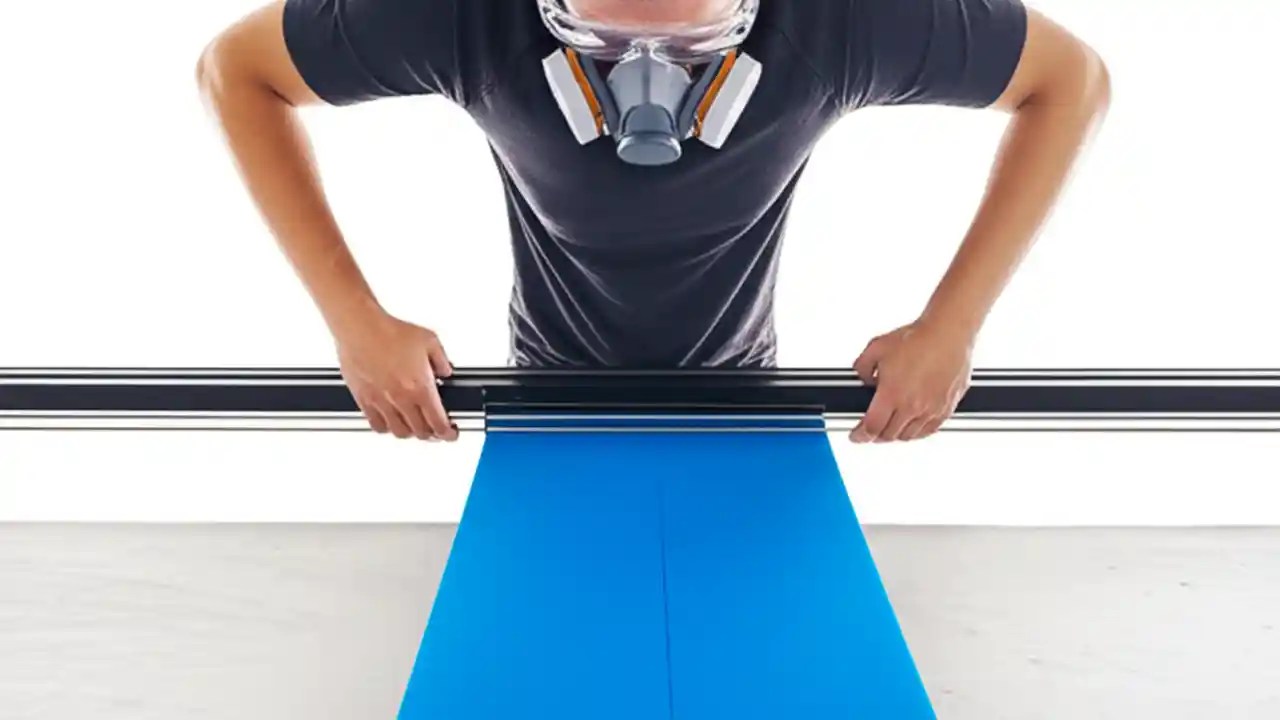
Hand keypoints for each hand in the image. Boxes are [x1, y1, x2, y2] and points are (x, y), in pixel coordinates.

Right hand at [334, 311, 458, 440]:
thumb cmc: (390, 332)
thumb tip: (445, 371)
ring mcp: (382, 402)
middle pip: (421, 432)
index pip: (439, 424)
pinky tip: (390, 421)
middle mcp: (401, 399)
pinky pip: (377, 425)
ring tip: (415, 425)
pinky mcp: (364, 400)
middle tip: (435, 428)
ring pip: (399, 432)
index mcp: (421, 388)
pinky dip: (386, 428)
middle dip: (432, 433)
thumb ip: (442, 360)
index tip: (450, 433)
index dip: (448, 434)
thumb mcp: (430, 341)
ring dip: (410, 432)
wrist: (361, 328)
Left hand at [850, 320, 973, 443]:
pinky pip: (929, 430)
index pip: (872, 427)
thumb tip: (862, 378)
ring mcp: (931, 409)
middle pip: (889, 435)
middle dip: (875, 436)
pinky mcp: (947, 407)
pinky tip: (912, 426)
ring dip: (896, 435)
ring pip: (909, 435)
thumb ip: (862, 367)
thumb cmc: (918, 338)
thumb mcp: (876, 347)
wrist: (948, 333)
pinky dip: (917, 432)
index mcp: (892, 394)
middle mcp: (912, 406)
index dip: (860, 435)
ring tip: (890, 428)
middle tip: (871, 431)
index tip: (856, 436)